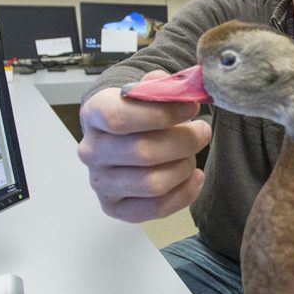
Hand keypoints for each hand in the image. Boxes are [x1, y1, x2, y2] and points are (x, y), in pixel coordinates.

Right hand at [77, 70, 212, 221]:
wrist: (123, 133)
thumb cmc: (140, 111)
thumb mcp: (148, 90)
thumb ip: (162, 86)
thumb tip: (181, 91)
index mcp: (94, 114)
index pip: (119, 117)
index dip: (161, 114)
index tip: (191, 107)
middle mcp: (91, 150)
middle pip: (142, 153)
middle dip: (184, 141)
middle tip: (202, 131)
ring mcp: (101, 182)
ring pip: (152, 183)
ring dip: (183, 167)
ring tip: (190, 155)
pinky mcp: (115, 207)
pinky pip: (156, 208)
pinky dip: (184, 193)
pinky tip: (193, 176)